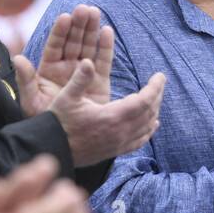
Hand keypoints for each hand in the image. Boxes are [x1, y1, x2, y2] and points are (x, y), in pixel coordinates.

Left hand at [12, 5, 111, 116]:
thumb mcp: (31, 101)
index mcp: (49, 69)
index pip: (55, 45)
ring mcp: (84, 72)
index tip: (65, 17)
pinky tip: (107, 31)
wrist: (67, 138)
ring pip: (88, 46)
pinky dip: (106, 46)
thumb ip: (26, 80)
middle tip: (84, 9)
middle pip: (73, 41)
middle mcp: (67, 67)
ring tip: (95, 12)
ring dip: (92, 29)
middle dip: (79, 25)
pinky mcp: (99, 82)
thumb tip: (17, 59)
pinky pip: (103, 61)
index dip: (60, 31)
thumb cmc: (45, 121)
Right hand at [45, 61, 165, 167]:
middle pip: (149, 112)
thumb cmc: (58, 122)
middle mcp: (120, 132)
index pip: (143, 101)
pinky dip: (149, 130)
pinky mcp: (115, 151)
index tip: (160, 76)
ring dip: (154, 111)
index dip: (155, 88)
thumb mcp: (66, 97)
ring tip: (156, 98)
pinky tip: (153, 124)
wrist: (53, 150)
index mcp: (111, 116)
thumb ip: (80, 79)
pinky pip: (139, 141)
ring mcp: (119, 143)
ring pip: (147, 126)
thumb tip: (88, 61)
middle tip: (159, 83)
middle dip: (157, 96)